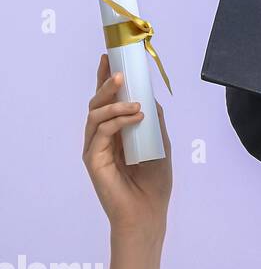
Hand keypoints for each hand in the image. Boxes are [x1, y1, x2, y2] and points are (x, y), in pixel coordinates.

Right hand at [83, 55, 171, 242]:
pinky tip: (135, 118)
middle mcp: (102, 136)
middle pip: (97, 103)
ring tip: (135, 103)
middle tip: (120, 74)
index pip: (108, 101)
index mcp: (117, 131)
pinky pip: (101, 133)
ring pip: (95, 115)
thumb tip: (150, 97)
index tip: (110, 56)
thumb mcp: (160, 143)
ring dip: (115, 104)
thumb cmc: (154, 181)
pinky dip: (117, 121)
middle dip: (106, 85)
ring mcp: (95, 147)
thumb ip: (154, 121)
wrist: (149, 212)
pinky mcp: (93, 159)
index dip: (106, 78)